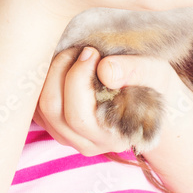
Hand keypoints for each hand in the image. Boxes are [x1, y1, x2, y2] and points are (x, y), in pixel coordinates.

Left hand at [33, 46, 191, 156]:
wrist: (156, 100)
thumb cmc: (155, 84)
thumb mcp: (156, 72)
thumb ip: (135, 70)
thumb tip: (104, 70)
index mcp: (112, 133)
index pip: (77, 115)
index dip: (77, 77)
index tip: (92, 51)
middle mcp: (89, 142)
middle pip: (54, 111)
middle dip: (61, 71)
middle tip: (81, 50)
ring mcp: (70, 137)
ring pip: (41, 111)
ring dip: (50, 75)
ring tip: (73, 55)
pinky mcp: (58, 127)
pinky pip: (36, 109)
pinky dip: (40, 84)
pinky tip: (62, 65)